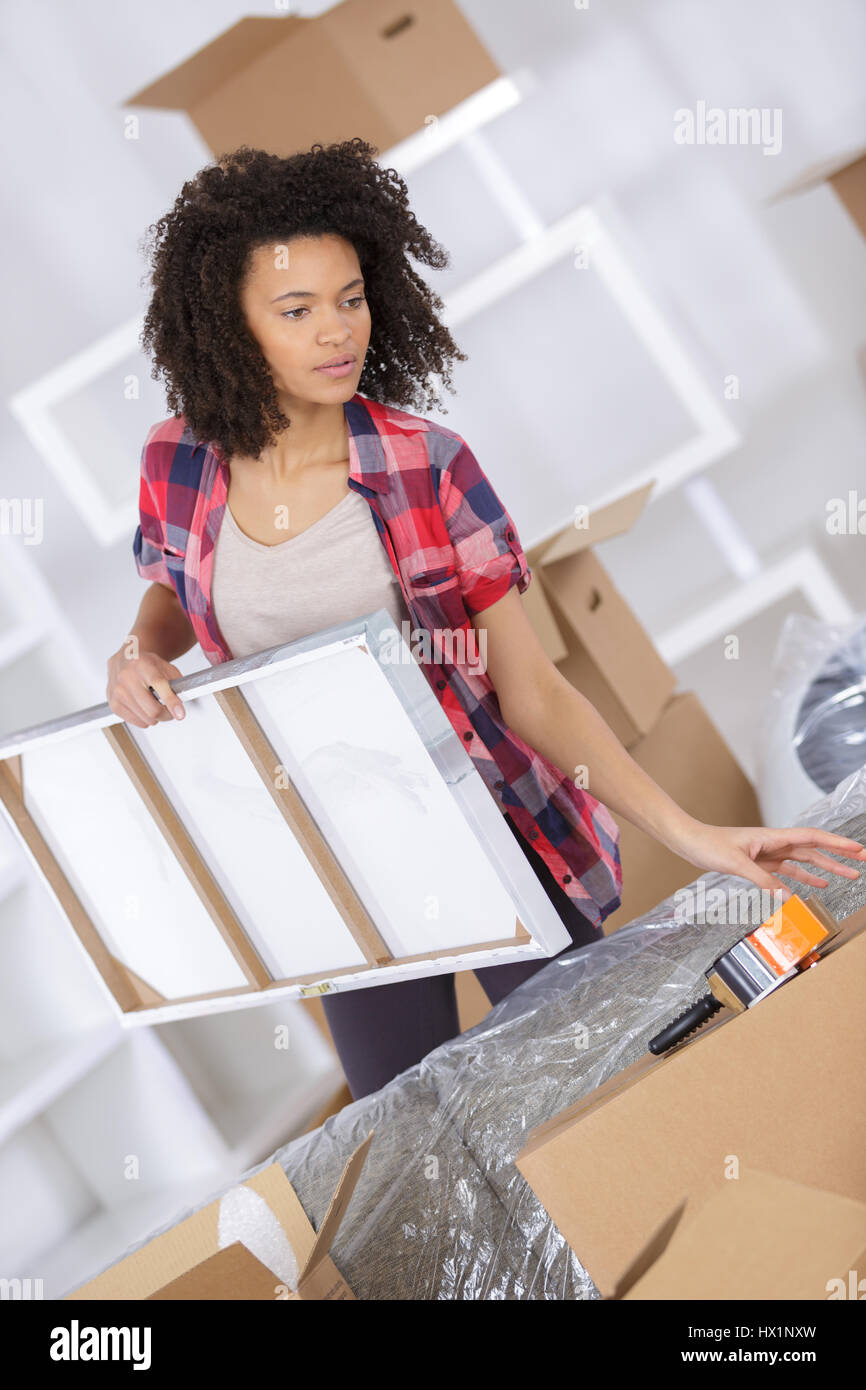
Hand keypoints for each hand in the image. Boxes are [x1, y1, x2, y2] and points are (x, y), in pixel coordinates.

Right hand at [106, 646, 184, 728]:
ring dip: (156, 717)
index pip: (159, 684)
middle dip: (167, 714)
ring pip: (146, 719)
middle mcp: (128, 677)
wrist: (125, 659)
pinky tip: (143, 707)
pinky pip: (137, 722)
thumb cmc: (146, 664)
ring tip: (155, 705)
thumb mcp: (165, 667)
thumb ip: (176, 684)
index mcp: (143, 664)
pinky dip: (145, 719)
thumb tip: (180, 707)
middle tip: (171, 711)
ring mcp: (118, 691)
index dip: (172, 701)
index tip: (180, 714)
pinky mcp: (114, 704)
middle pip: (153, 709)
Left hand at [669, 819, 865, 899]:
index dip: (836, 844)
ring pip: (804, 860)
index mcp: (772, 837)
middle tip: (862, 862)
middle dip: (838, 855)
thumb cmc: (709, 845)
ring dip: (826, 867)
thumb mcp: (736, 863)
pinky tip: (816, 885)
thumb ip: (762, 880)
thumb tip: (787, 897)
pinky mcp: (760, 863)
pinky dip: (804, 878)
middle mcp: (774, 843)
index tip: (857, 849)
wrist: (690, 842)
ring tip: (848, 875)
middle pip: (814, 848)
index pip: (812, 838)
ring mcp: (768, 853)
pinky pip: (788, 871)